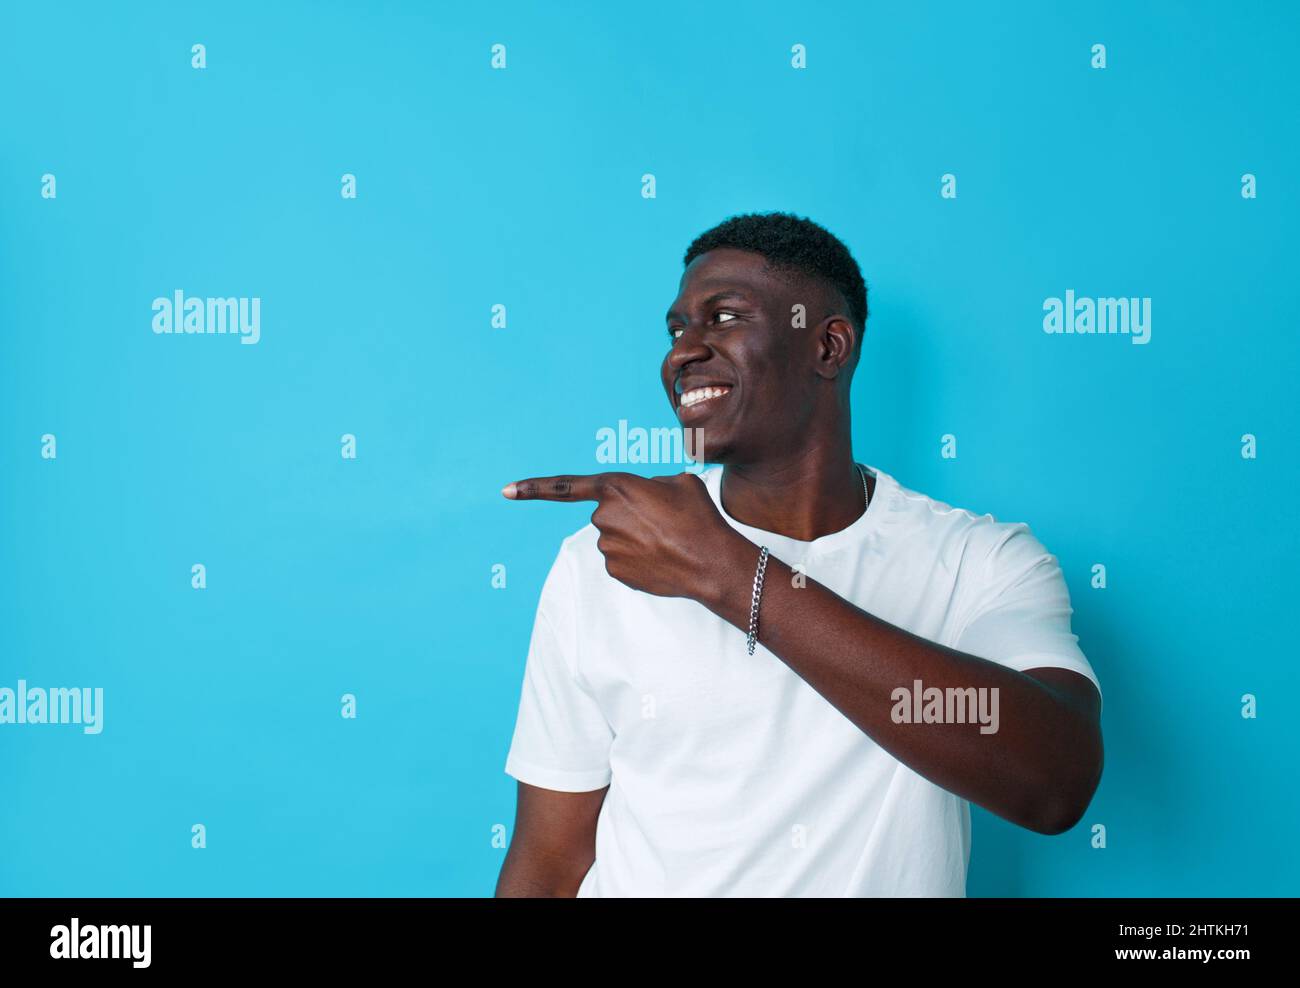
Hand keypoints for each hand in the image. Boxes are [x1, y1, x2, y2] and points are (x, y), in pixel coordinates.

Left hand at [502, 471, 746, 600]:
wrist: (711, 561)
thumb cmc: (698, 517)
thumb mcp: (678, 482)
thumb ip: (648, 485)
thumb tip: (642, 498)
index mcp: (616, 487)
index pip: (565, 487)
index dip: (533, 488)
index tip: (506, 491)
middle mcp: (603, 517)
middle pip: (607, 513)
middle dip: (630, 515)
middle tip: (663, 521)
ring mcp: (607, 547)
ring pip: (615, 537)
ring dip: (636, 538)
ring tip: (667, 541)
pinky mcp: (614, 571)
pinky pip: (620, 560)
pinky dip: (637, 559)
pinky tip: (660, 559)